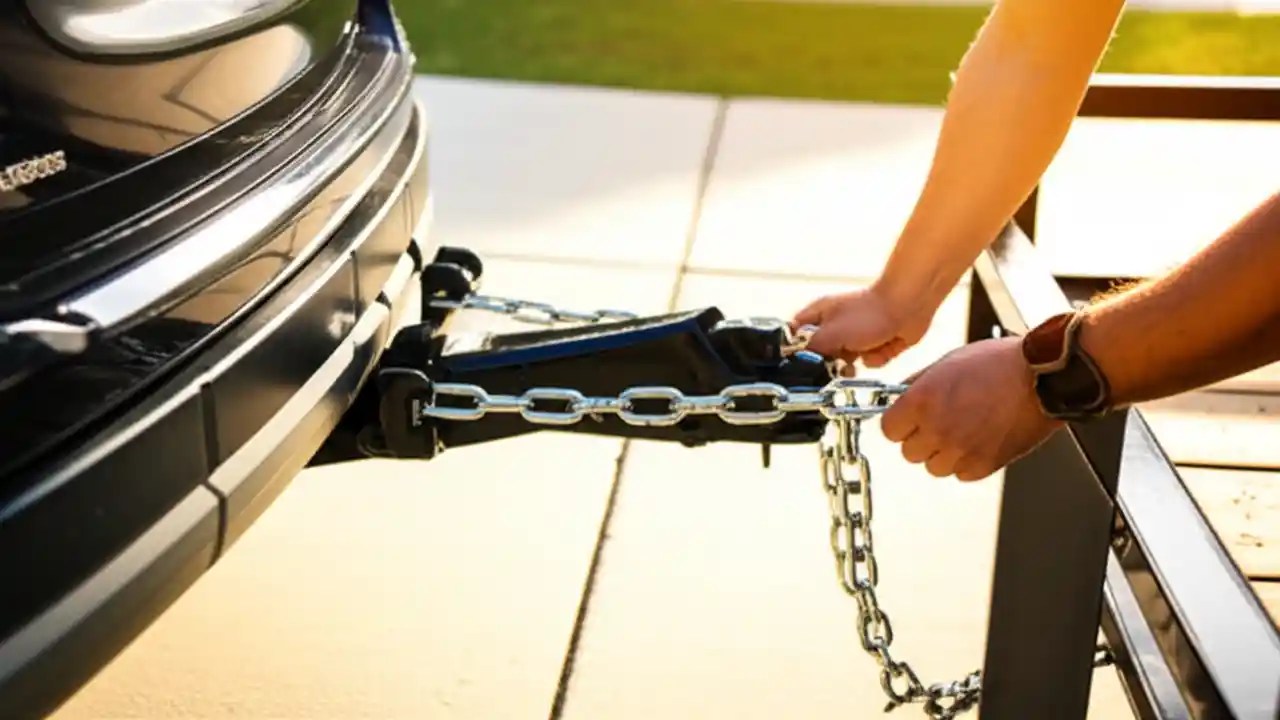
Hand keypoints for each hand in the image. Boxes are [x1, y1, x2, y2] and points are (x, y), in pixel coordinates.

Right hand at [790, 285, 932, 369]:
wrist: (908, 305)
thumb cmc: (869, 313)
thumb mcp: (830, 333)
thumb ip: (810, 348)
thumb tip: (798, 359)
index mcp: (820, 314)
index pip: (796, 333)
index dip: (795, 349)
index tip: (801, 362)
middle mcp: (837, 324)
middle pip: (823, 354)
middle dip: (834, 361)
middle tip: (841, 359)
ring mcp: (857, 334)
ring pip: (848, 361)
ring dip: (859, 360)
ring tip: (867, 349)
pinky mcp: (877, 343)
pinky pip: (870, 361)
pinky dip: (878, 357)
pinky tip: (884, 346)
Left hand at [880, 337, 1061, 480]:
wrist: (1041, 378)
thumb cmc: (999, 364)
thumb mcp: (948, 362)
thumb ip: (919, 384)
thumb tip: (901, 397)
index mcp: (922, 401)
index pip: (889, 429)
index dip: (900, 424)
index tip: (908, 420)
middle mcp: (937, 429)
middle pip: (909, 452)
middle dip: (921, 439)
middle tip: (939, 424)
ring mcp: (960, 450)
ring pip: (934, 467)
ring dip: (943, 453)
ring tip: (962, 432)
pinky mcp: (984, 465)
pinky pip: (962, 474)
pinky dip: (968, 462)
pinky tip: (979, 440)